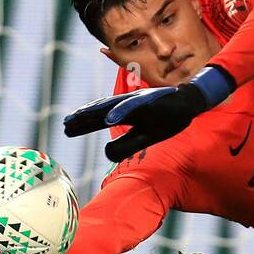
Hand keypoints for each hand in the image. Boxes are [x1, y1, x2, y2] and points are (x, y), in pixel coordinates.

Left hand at [63, 65, 234, 161]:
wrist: (188, 103)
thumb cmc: (165, 120)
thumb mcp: (144, 137)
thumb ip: (126, 145)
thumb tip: (106, 153)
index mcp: (124, 113)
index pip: (99, 118)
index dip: (83, 124)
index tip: (66, 129)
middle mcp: (127, 104)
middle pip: (100, 110)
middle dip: (82, 118)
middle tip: (65, 125)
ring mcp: (137, 100)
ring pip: (111, 106)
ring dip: (94, 112)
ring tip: (78, 118)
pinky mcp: (149, 100)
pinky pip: (133, 106)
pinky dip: (120, 111)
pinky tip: (109, 118)